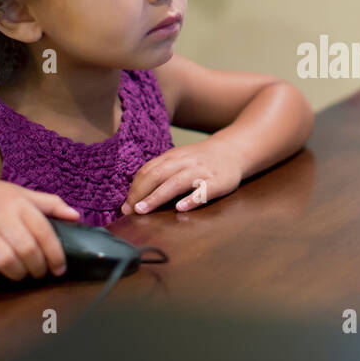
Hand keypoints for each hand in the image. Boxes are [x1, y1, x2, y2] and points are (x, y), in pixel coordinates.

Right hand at [0, 177, 81, 281]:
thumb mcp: (22, 193)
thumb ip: (50, 204)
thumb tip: (76, 216)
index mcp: (18, 204)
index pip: (44, 232)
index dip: (56, 255)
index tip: (59, 268)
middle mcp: (0, 218)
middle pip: (27, 250)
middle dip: (38, 267)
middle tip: (40, 272)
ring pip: (5, 261)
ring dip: (18, 274)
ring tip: (22, 273)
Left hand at [121, 139, 243, 214]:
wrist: (233, 150)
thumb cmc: (201, 159)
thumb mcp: (180, 159)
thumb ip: (162, 171)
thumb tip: (136, 193)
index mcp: (173, 157)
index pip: (148, 171)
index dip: (135, 188)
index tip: (125, 205)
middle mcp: (185, 162)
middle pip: (157, 175)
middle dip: (140, 193)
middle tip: (130, 210)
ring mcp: (201, 171)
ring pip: (176, 183)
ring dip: (157, 196)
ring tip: (144, 210)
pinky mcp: (218, 181)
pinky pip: (203, 190)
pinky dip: (191, 199)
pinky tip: (180, 208)